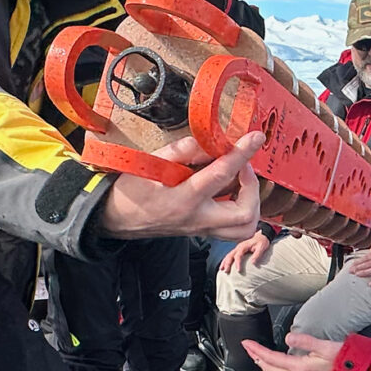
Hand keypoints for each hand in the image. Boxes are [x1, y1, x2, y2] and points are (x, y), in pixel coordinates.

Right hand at [97, 132, 262, 240]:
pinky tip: (231, 191)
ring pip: (243, 228)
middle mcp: (196, 219)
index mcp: (182, 199)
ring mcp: (201, 229)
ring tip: (240, 180)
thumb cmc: (131, 190)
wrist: (115, 219)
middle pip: (244, 215)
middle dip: (253, 187)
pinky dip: (242, 208)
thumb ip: (182, 151)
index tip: (256, 138)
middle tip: (242, 167)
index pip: (221, 175)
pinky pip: (234, 228)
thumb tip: (209, 143)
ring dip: (252, 202)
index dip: (242, 153)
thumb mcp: (151, 162)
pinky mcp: (202, 232)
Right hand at [220, 229, 272, 274]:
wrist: (262, 235)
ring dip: (224, 262)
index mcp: (243, 246)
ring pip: (228, 255)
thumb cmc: (262, 241)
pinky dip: (226, 260)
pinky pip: (230, 255)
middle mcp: (239, 247)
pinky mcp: (238, 250)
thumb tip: (253, 263)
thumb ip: (257, 255)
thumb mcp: (261, 247)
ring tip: (221, 269)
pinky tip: (224, 265)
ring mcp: (237, 248)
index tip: (238, 270)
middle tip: (226, 271)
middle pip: (230, 255)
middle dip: (227, 263)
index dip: (237, 263)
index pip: (238, 255)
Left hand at [241, 331, 343, 370]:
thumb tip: (288, 338)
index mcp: (299, 367)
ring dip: (264, 362)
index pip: (271, 358)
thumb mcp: (324, 346)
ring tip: (256, 354)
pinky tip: (275, 362)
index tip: (247, 343)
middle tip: (247, 347)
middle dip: (256, 356)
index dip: (257, 350)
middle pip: (269, 368)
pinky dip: (274, 366)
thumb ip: (305, 341)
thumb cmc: (343, 360)